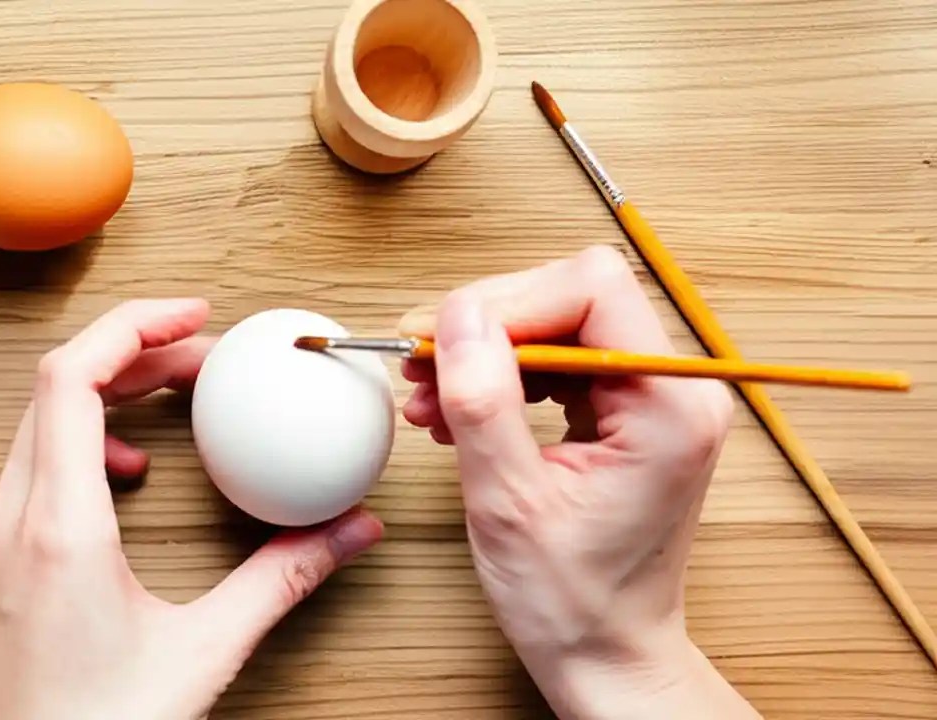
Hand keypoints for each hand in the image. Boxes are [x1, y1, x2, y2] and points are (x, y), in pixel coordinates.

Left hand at [0, 299, 382, 719]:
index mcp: (58, 528)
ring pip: (40, 423)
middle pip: (58, 386)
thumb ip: (282, 583)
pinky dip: (84, 442)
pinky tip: (128, 475)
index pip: (72, 375)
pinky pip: (33, 467)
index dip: (134, 324)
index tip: (193, 316)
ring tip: (171, 400)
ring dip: (107, 393)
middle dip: (135, 352)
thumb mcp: (203, 653)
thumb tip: (348, 533)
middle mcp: (9, 521)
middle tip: (203, 357)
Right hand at [400, 247, 758, 718]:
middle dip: (488, 324)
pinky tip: (459, 408)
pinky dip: (501, 374)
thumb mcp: (509, 502)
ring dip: (485, 350)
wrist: (605, 653)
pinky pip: (557, 359)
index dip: (506, 303)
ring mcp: (653, 398)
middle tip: (422, 362)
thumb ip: (483, 400)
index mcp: (670, 407)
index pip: (591, 290)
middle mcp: (675, 391)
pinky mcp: (627, 411)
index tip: (441, 339)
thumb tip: (455, 316)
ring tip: (430, 396)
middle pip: (572, 295)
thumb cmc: (573, 601)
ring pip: (557, 321)